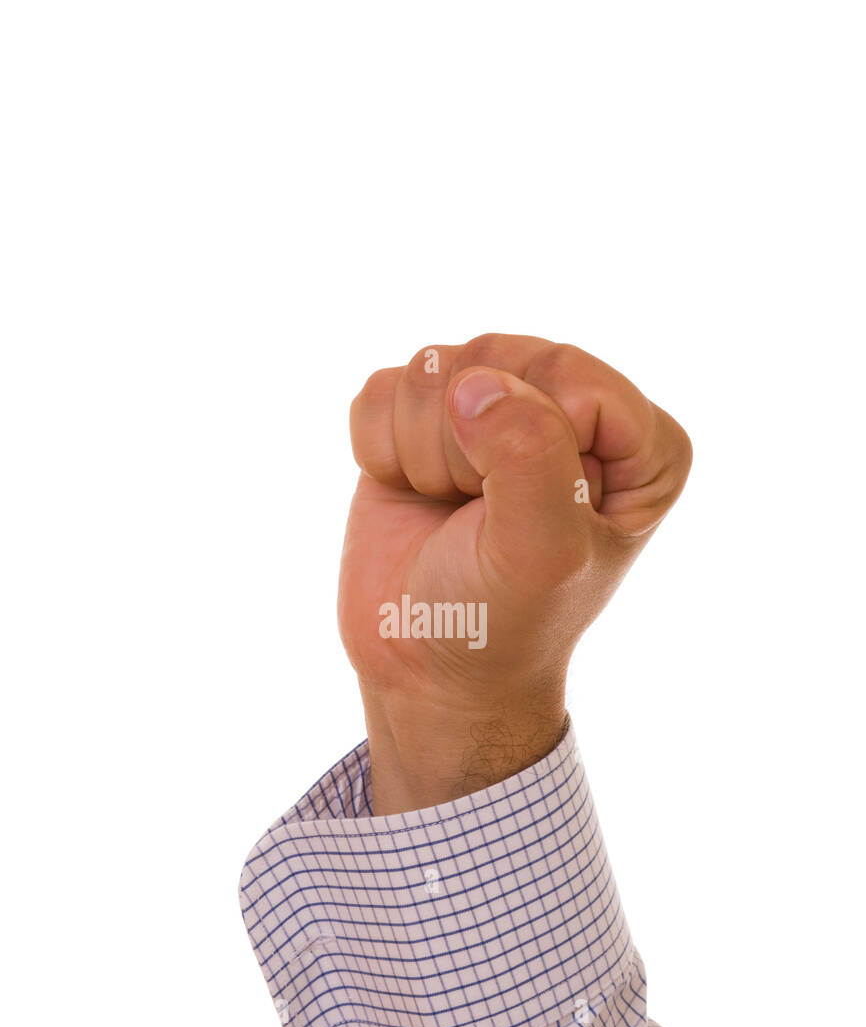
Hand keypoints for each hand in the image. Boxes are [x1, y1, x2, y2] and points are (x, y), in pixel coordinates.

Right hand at [338, 332, 691, 811]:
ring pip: (433, 368)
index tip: (519, 515)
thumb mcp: (540, 554)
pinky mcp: (425, 419)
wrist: (428, 669)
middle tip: (476, 518)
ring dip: (421, 454)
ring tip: (448, 512)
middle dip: (466, 446)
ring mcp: (496, 409)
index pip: (572, 375)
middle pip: (495, 357)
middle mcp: (572, 410)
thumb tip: (476, 385)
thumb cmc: (502, 622)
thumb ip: (531, 459)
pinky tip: (411, 496)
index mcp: (639, 442)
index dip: (527, 439)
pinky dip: (381, 452)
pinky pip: (381, 390)